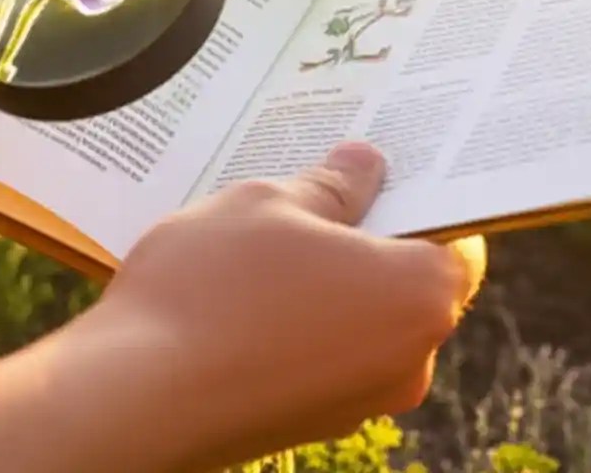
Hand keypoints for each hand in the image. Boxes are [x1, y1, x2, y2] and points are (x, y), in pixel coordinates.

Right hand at [43, 142, 486, 470]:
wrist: (134, 400)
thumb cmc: (211, 289)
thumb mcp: (266, 204)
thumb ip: (330, 185)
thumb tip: (366, 166)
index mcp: (420, 294)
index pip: (455, 236)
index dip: (415, 198)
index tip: (375, 172)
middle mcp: (410, 360)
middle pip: (405, 280)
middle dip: (360, 238)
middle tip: (302, 196)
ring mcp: (361, 401)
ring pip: (358, 319)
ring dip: (322, 282)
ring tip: (255, 247)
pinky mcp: (311, 424)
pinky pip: (321, 355)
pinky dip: (295, 324)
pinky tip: (237, 298)